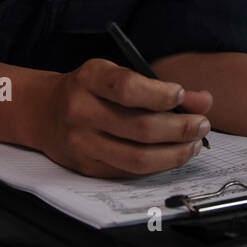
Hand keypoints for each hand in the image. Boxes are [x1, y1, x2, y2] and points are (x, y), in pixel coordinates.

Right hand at [31, 58, 212, 176]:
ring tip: (194, 144)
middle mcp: (81, 110)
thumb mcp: (117, 75)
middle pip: (139, 128)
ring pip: (137, 158)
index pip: (127, 88)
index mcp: (89, 77)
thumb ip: (160, 87)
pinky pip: (129, 172)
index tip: (182, 95)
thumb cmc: (91, 90)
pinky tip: (173, 156)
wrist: (43, 112)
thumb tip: (203, 101)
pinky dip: (157, 166)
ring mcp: (81, 143)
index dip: (160, 94)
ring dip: (174, 153)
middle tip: (202, 125)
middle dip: (180, 129)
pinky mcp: (86, 167)